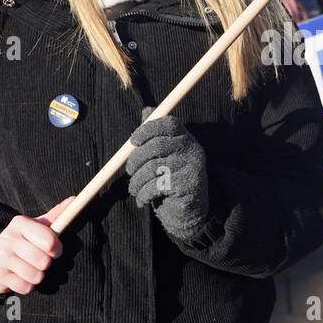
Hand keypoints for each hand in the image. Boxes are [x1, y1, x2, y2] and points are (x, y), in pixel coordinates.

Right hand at [0, 197, 73, 294]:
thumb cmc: (28, 240)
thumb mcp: (40, 226)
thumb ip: (58, 215)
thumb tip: (75, 199)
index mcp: (20, 223)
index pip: (47, 239)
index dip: (56, 248)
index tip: (56, 251)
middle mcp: (8, 238)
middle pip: (42, 260)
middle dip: (47, 264)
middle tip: (43, 261)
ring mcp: (1, 257)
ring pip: (35, 275)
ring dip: (39, 276)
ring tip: (34, 269)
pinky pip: (24, 287)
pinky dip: (28, 286)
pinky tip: (24, 278)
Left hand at [125, 108, 210, 241]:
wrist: (187, 211)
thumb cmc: (170, 179)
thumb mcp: (164, 155)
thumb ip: (155, 135)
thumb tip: (146, 111)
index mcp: (185, 138)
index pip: (168, 123)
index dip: (147, 129)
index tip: (133, 141)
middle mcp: (192, 148)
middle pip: (156, 146)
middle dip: (135, 160)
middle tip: (129, 172)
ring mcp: (192, 167)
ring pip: (153, 168)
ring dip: (137, 181)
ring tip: (134, 189)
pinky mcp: (189, 184)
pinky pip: (157, 186)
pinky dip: (144, 194)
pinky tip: (143, 200)